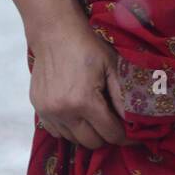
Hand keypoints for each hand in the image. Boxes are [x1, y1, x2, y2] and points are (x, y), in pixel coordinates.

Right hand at [27, 13, 130, 149]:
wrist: (54, 32)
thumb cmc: (87, 46)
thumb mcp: (111, 66)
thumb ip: (122, 96)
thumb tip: (134, 121)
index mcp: (84, 101)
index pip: (110, 134)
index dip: (126, 137)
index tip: (135, 136)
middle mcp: (63, 112)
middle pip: (92, 142)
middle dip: (107, 136)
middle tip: (115, 123)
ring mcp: (48, 112)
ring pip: (73, 139)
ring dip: (88, 133)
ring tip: (96, 117)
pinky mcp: (38, 109)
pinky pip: (57, 132)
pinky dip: (70, 129)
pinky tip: (78, 114)